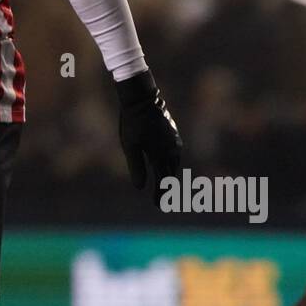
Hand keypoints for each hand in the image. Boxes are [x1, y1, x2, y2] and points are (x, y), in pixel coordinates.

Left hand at [115, 70, 182, 194]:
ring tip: (165, 187)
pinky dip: (171, 165)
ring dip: (170, 177)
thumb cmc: (132, 123)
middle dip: (167, 189)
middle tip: (162, 202)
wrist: (142, 99)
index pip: (162, 181)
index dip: (160, 195)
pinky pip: (175, 155)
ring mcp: (175, 142)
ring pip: (174, 165)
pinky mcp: (174, 136)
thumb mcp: (130, 146)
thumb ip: (136, 167)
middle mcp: (172, 150)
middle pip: (171, 175)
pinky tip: (166, 167)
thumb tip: (140, 188)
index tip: (158, 206)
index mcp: (160, 155)